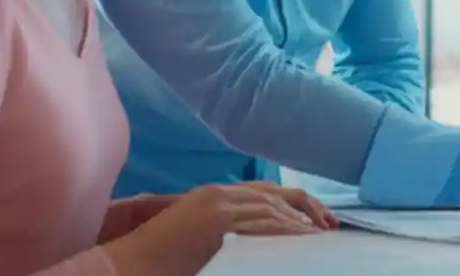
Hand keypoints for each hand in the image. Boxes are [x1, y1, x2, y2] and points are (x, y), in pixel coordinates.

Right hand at [101, 182, 334, 275]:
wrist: (129, 266)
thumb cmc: (162, 261)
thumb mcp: (203, 240)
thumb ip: (230, 232)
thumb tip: (263, 241)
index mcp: (214, 195)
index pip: (267, 193)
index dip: (297, 205)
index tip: (317, 222)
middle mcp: (219, 194)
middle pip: (276, 196)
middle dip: (307, 211)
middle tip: (329, 228)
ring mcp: (217, 205)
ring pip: (272, 210)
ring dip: (300, 225)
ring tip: (320, 238)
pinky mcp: (216, 220)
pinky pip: (262, 224)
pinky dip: (286, 231)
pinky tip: (303, 241)